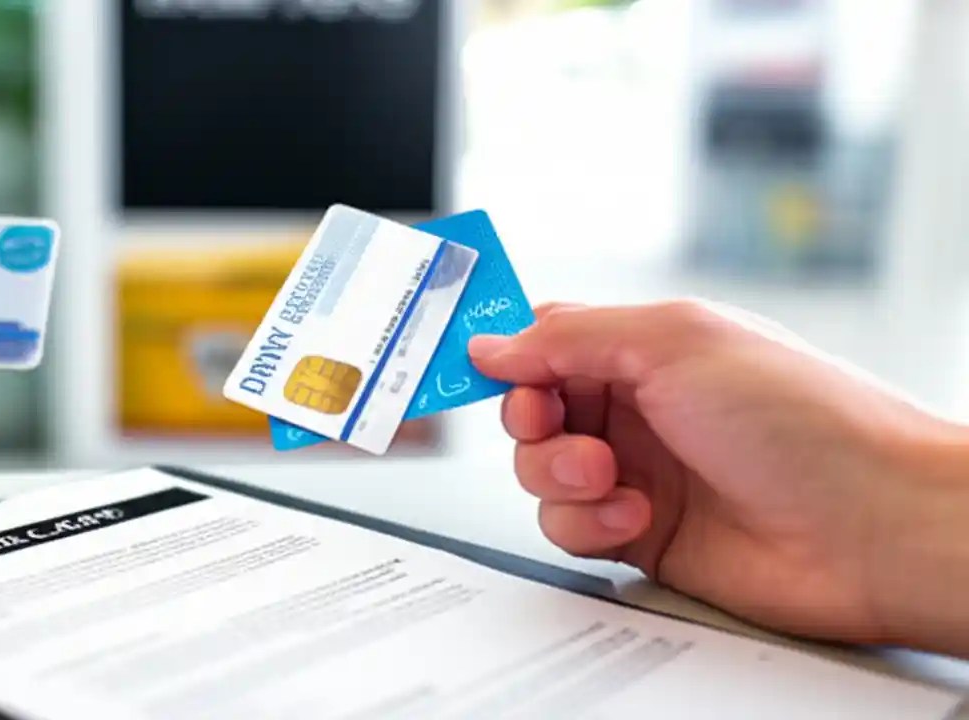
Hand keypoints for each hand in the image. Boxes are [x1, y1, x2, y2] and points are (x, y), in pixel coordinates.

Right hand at [469, 301, 968, 657]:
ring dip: (556, 474)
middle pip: (530, 407)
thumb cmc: (801, 417)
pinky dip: (585, 521)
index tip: (466, 361)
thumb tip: (491, 343)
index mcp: (647, 347)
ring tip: (606, 474)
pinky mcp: (637, 533)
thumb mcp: (673, 342)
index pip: (548, 339)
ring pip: (539, 472)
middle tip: (549, 422)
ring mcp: (637, 470)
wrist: (870, 527)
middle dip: (528, 418)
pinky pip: (567, 527)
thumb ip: (568, 338)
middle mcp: (638, 407)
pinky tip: (632, 515)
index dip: (504, 350)